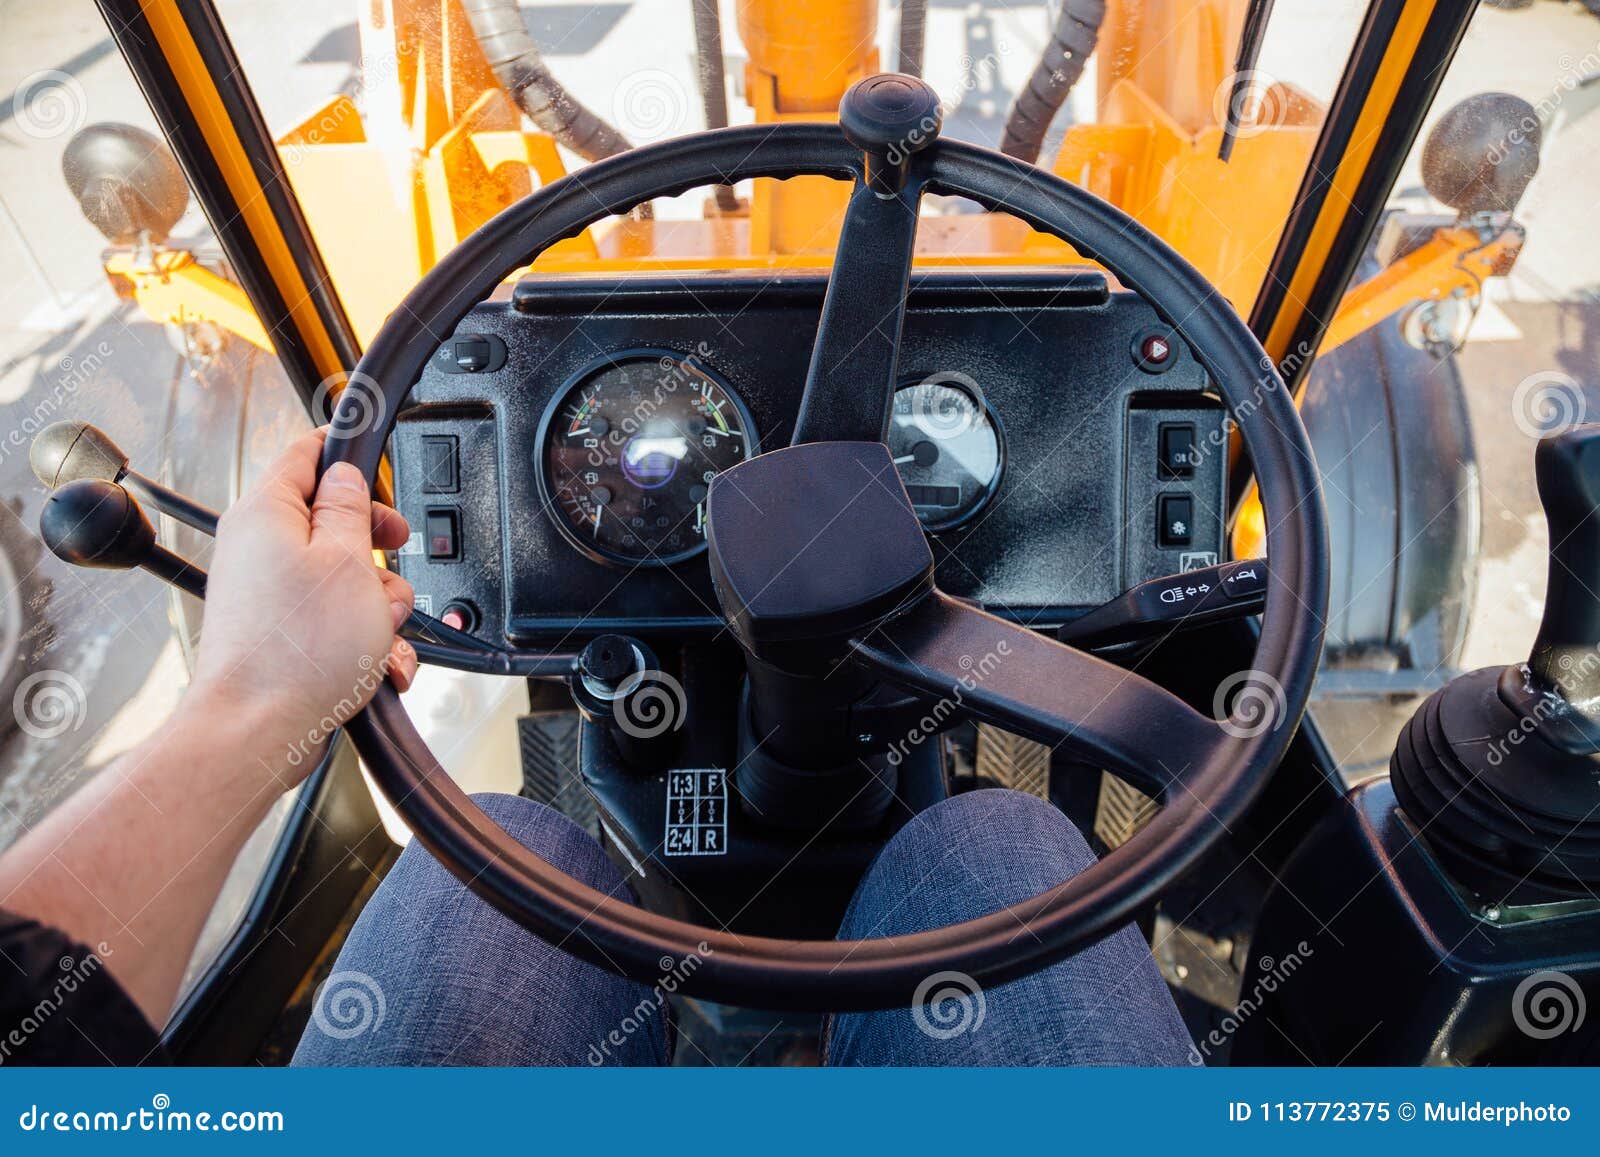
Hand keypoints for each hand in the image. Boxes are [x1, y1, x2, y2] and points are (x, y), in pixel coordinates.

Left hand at [191, 427, 417, 773]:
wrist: (260, 731)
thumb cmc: (297, 652)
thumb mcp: (348, 561)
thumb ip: (350, 509)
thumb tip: (346, 478)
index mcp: (266, 515)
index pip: (304, 454)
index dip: (345, 449)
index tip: (373, 451)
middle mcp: (259, 551)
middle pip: (333, 521)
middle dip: (378, 548)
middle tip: (394, 556)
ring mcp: (268, 595)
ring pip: (343, 578)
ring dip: (378, 605)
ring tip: (382, 633)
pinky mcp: (280, 635)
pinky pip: (333, 622)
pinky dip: (364, 640)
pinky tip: (380, 664)